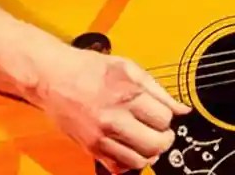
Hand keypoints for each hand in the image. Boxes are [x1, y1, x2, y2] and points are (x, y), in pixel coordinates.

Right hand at [29, 47, 190, 172]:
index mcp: (128, 95)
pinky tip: (128, 147)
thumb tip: (182, 108)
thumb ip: (159, 90)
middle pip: (156, 143)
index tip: (162, 113)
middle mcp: (115, 119)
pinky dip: (129, 162)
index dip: (168, 117)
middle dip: (164, 138)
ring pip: (140, 160)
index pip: (165, 119)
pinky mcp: (91, 148)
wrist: (52, 77)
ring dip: (149, 152)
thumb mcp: (129, 68)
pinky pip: (118, 167)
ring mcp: (101, 137)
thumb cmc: (88, 69)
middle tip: (160, 130)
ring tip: (145, 139)